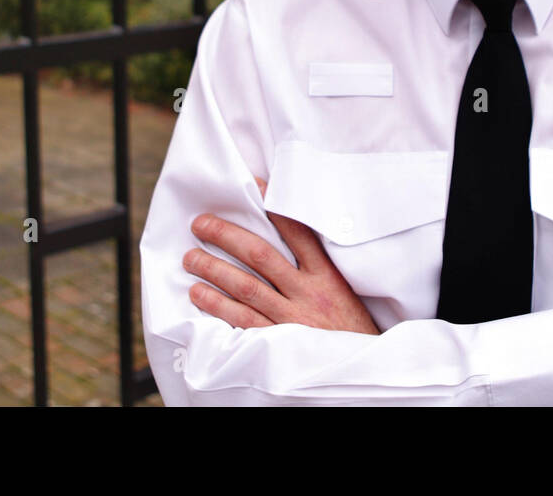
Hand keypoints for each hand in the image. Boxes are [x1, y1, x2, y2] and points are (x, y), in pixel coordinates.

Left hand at [184, 176, 380, 334]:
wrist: (361, 368)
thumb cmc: (348, 325)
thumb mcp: (341, 289)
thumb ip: (315, 264)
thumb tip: (283, 229)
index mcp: (327, 275)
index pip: (299, 231)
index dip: (274, 206)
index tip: (253, 185)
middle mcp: (309, 294)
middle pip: (261, 255)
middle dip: (226, 236)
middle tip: (200, 224)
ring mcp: (292, 320)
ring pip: (246, 287)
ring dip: (213, 269)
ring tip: (190, 257)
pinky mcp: (279, 344)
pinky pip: (242, 322)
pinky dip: (218, 307)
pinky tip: (199, 294)